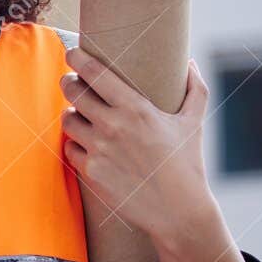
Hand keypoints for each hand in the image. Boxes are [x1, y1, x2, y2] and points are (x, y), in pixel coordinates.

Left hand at [59, 48, 216, 243]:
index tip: (72, 51)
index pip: (94, 73)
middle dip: (69, 82)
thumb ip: (194, 88)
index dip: (78, 58)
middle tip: (72, 81)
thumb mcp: (194, 122)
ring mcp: (98, 150)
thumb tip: (188, 62)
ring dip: (71, 114)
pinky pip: (70, 148)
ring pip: (67, 120)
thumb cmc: (187, 164)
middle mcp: (112, 126)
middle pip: (72, 91)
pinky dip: (75, 144)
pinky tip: (86, 142)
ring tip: (81, 114)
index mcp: (135, 109)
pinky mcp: (90, 171)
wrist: (178, 210)